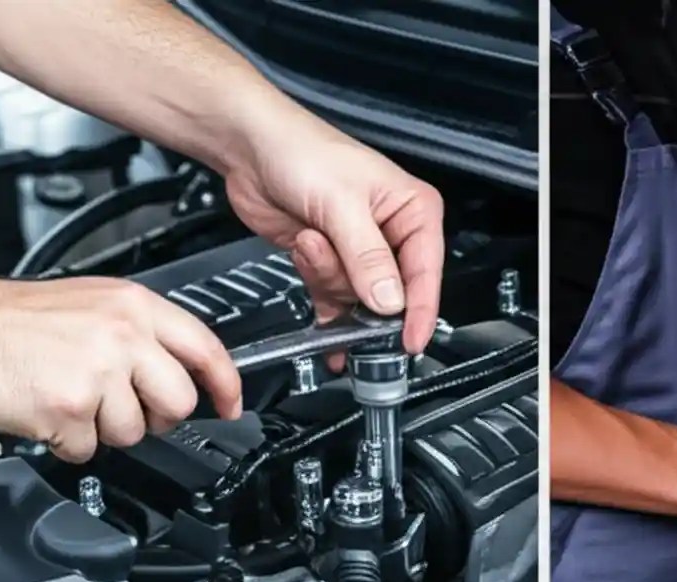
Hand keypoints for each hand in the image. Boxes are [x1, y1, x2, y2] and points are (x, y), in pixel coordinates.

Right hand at [0, 277, 240, 462]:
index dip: (226, 385)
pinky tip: (51, 411)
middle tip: (128, 407)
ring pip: (134, 431)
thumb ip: (143, 331)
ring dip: (105, 429)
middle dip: (158, 416)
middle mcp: (124, 337)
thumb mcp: (98, 303)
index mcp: (136, 307)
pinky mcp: (70, 409)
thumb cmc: (21, 319)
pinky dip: (69, 441)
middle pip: (179, 402)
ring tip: (76, 399)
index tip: (231, 405)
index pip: (206, 349)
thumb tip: (180, 367)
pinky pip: (89, 448)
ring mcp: (99, 374)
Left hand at [223, 110, 443, 357]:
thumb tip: (390, 300)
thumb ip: (367, 258)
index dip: (419, 309)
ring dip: (328, 279)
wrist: (250, 146)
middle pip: (392, 292)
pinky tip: (314, 293)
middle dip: (359, 289)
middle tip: (339, 279)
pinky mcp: (331, 262)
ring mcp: (359, 251)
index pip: (426, 271)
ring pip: (357, 298)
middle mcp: (391, 232)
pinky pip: (335, 300)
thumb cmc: (301, 150)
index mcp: (412, 209)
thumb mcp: (341, 204)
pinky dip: (322, 303)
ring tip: (310, 241)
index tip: (409, 341)